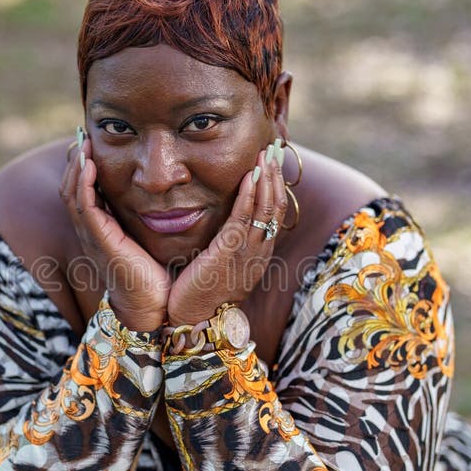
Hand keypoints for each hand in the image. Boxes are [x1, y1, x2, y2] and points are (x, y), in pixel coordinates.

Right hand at [61, 130, 170, 331]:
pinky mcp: (99, 240)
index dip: (85, 167)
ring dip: (76, 166)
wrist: (153, 306)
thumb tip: (164, 194)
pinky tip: (89, 164)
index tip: (93, 143)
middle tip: (82, 136)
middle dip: (75, 161)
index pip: (84, 191)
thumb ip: (148, 218)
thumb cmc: (156, 276)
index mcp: (101, 229)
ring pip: (72, 193)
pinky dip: (83, 183)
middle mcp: (91, 231)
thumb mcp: (148, 239)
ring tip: (82, 143)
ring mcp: (92, 236)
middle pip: (71, 187)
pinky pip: (84, 206)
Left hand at [166, 142, 286, 325]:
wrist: (195, 320)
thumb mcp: (223, 265)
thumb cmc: (203, 295)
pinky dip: (250, 195)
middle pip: (276, 207)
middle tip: (274, 149)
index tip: (273, 164)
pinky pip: (244, 218)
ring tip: (265, 154)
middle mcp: (259, 252)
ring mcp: (247, 253)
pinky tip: (250, 176)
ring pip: (266, 209)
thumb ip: (229, 244)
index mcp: (259, 255)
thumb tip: (227, 224)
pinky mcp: (229, 252)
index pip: (274, 215)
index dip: (276, 188)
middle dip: (276, 176)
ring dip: (266, 179)